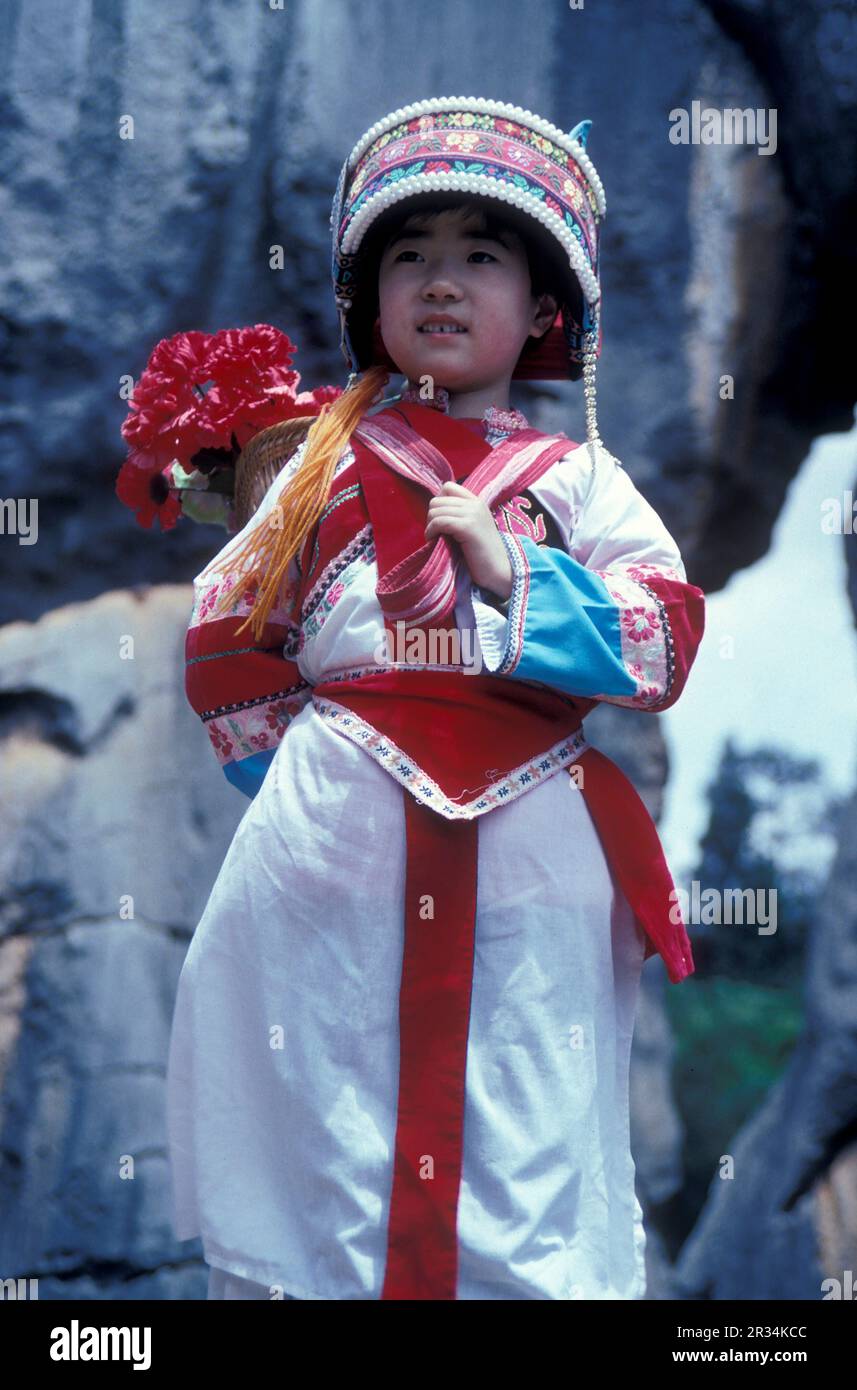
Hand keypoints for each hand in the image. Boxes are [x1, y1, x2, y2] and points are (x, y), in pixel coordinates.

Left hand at [424, 481, 512, 598]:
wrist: (500, 570)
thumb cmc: (482, 555)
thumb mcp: (472, 528)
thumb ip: (458, 515)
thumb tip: (433, 511)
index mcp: (477, 502)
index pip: (448, 487)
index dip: (438, 503)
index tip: (440, 521)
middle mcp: (475, 504)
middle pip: (437, 500)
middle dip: (431, 517)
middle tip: (435, 533)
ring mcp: (472, 514)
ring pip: (435, 510)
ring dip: (430, 526)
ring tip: (435, 538)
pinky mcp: (467, 527)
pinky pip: (439, 521)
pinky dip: (431, 531)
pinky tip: (434, 540)